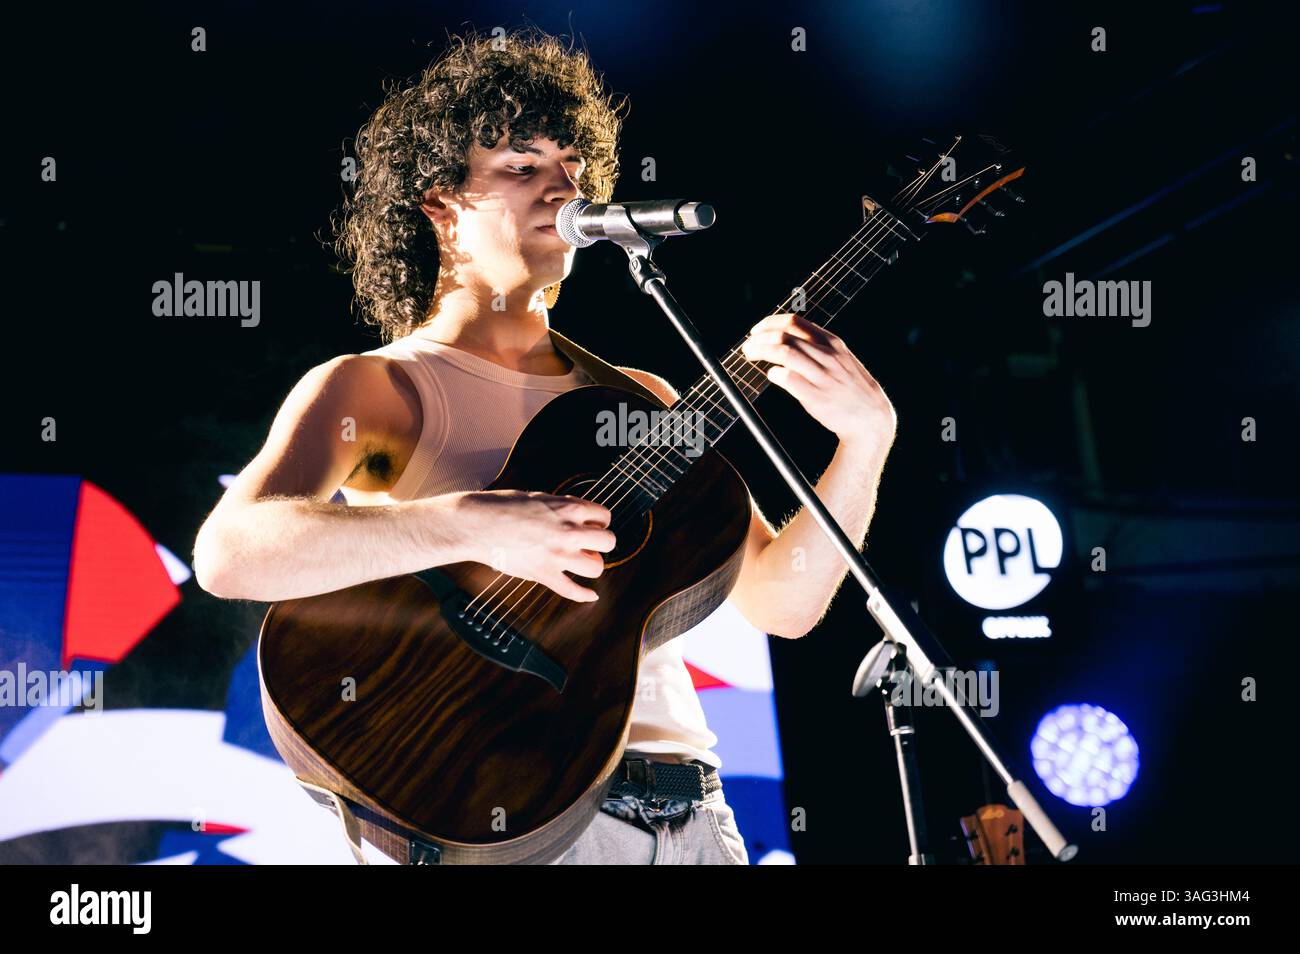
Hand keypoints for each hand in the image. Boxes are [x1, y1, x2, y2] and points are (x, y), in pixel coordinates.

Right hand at [453, 490, 615, 601]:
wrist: (477, 524)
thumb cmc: (501, 506)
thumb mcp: (538, 497)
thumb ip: (560, 506)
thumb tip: (574, 511)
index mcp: (568, 509)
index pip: (604, 516)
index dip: (600, 521)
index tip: (592, 526)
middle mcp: (569, 532)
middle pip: (608, 542)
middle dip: (601, 543)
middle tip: (590, 544)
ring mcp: (558, 555)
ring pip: (596, 567)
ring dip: (592, 565)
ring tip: (582, 562)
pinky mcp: (544, 574)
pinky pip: (573, 591)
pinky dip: (584, 595)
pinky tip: (591, 595)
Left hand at [740, 312, 896, 449]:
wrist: (871, 417)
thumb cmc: (850, 388)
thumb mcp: (840, 357)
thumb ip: (817, 346)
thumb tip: (785, 336)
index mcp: (831, 342)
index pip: (794, 322)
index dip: (769, 324)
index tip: (756, 331)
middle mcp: (827, 355)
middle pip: (784, 336)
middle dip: (759, 339)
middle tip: (747, 347)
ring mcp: (822, 375)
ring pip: (784, 353)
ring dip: (761, 352)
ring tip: (751, 356)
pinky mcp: (816, 396)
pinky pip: (788, 378)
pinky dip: (775, 374)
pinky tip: (772, 376)